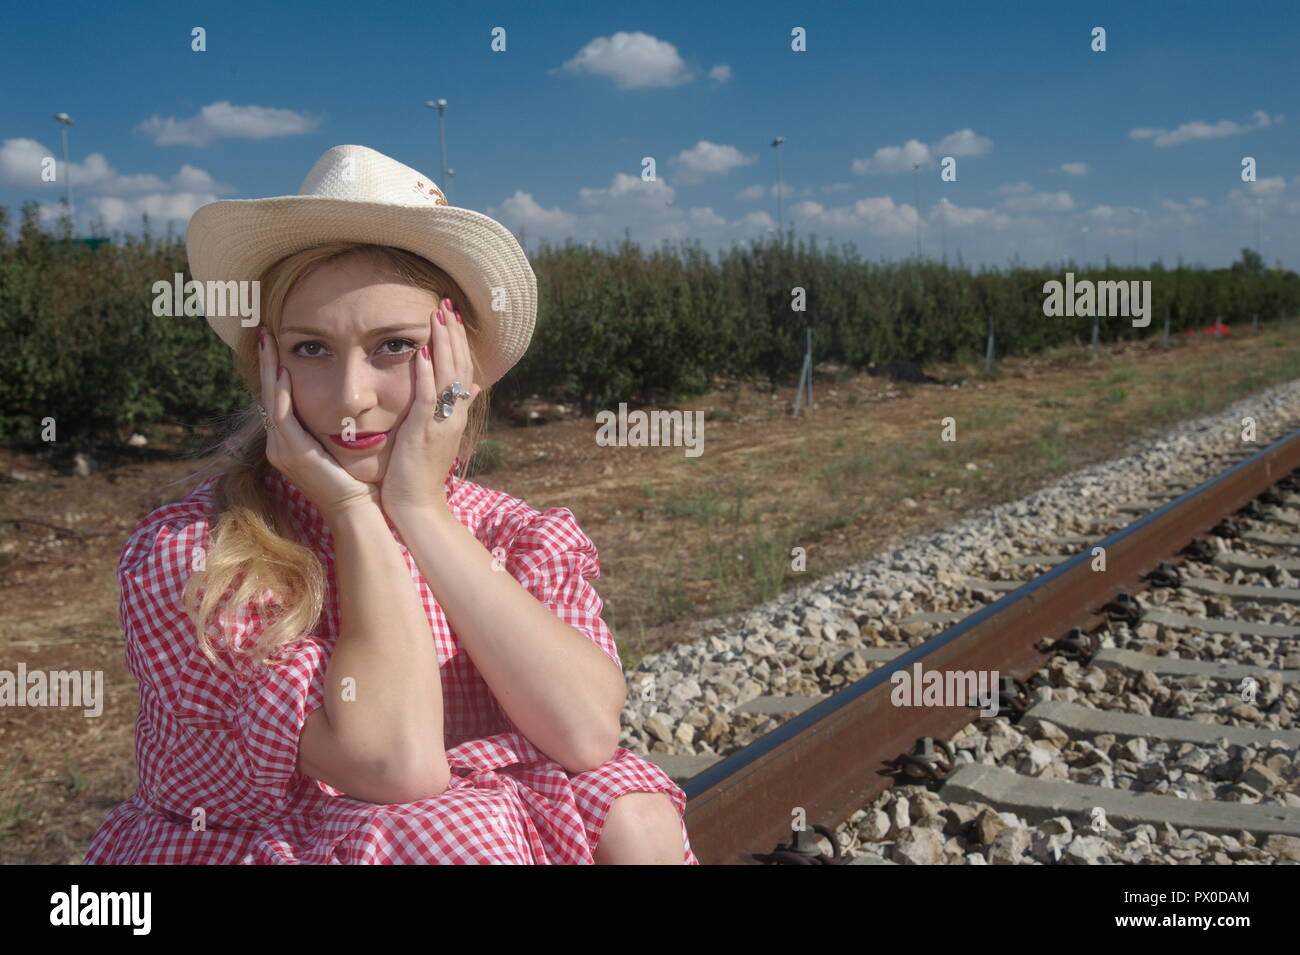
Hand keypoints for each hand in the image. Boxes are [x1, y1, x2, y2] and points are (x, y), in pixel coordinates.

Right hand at [258, 324, 380, 522]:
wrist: (356, 511)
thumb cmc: (358, 481)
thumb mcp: (341, 447)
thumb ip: (335, 424)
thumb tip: (346, 402)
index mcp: (289, 443)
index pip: (278, 399)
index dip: (276, 371)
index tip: (277, 344)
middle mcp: (279, 445)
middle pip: (269, 394)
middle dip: (268, 362)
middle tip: (265, 332)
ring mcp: (282, 450)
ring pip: (271, 400)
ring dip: (271, 369)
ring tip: (269, 341)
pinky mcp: (292, 453)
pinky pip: (282, 417)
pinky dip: (283, 394)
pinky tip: (284, 373)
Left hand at [380, 298, 481, 517]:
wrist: (418, 505)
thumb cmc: (422, 474)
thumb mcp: (441, 436)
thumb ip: (455, 409)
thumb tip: (473, 387)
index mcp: (456, 414)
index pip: (461, 371)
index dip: (457, 343)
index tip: (452, 317)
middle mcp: (453, 415)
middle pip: (458, 366)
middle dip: (452, 334)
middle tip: (447, 304)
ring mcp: (441, 422)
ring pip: (447, 375)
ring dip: (442, 344)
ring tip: (438, 316)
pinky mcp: (424, 430)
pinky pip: (428, 396)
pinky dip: (426, 373)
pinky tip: (421, 352)